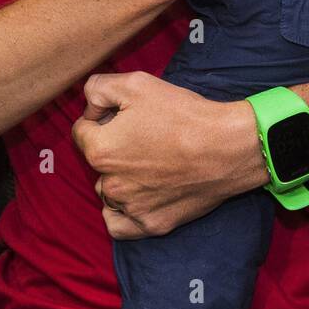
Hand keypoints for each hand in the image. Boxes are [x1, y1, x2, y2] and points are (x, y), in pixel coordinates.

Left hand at [73, 71, 264, 237]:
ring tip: (149, 162)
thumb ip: (98, 88)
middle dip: (111, 147)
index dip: (101, 117)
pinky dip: (122, 210)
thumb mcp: (136, 83)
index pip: (81, 130)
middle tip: (142, 135)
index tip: (125, 115)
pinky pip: (118, 223)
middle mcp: (109, 183)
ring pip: (107, 190)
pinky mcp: (151, 225)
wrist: (227, 148)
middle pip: (96, 161)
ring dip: (118, 177)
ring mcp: (130, 208)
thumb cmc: (183, 115)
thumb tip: (89, 107)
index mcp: (100, 149)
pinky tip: (138, 194)